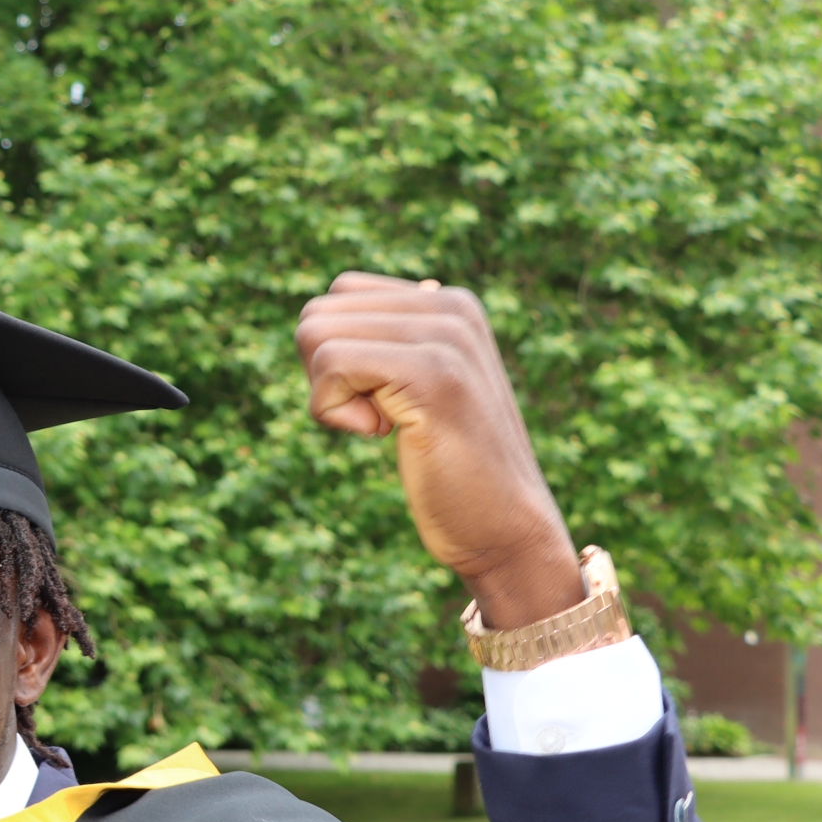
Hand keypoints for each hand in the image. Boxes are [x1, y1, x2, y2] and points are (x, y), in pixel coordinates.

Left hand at [295, 272, 582, 629]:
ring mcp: (445, 336)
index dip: (333, 356)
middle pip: (317, 314)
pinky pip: (330, 365)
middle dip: (322, 376)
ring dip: (328, 396)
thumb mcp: (419, 393)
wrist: (505, 526)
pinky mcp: (433, 374)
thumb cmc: (452, 471)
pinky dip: (333, 412)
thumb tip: (325, 311)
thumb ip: (387, 346)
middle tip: (375, 415)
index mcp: (448, 304)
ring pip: (316, 336)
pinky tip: (384, 435)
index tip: (379, 399)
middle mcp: (450, 306)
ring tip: (386, 425)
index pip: (339, 295)